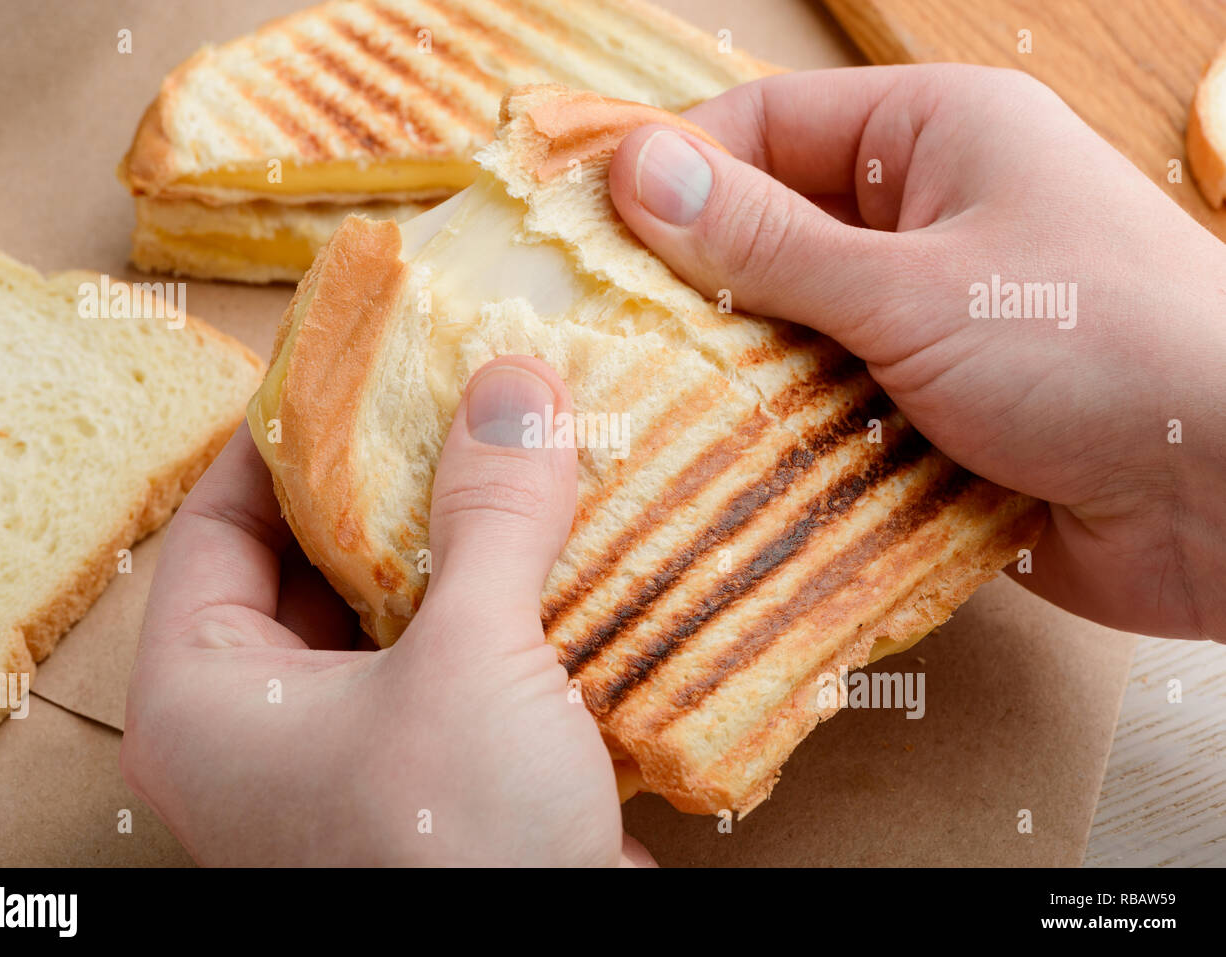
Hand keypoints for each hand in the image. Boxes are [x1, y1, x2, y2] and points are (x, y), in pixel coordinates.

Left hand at [122, 357, 653, 865]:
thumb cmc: (456, 846)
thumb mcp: (470, 661)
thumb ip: (488, 515)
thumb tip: (514, 384)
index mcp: (206, 696)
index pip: (215, 521)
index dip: (282, 433)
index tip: (354, 360)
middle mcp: (260, 727)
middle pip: (308, 560)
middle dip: (389, 480)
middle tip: (455, 396)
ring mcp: (345, 757)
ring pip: (388, 610)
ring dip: (455, 539)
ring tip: (515, 452)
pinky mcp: (426, 776)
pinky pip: (447, 658)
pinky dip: (495, 602)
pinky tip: (556, 545)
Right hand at [609, 65, 1225, 640]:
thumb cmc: (1095, 351)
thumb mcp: (911, 286)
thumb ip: (767, 240)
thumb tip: (635, 170)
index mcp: (935, 137)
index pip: (767, 129)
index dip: (675, 174)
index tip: (585, 238)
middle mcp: (930, 217)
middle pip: (772, 234)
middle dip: (700, 291)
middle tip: (611, 344)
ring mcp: (933, 317)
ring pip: (795, 332)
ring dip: (743, 376)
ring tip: (659, 413)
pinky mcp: (935, 408)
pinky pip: (832, 407)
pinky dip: (789, 436)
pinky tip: (734, 466)